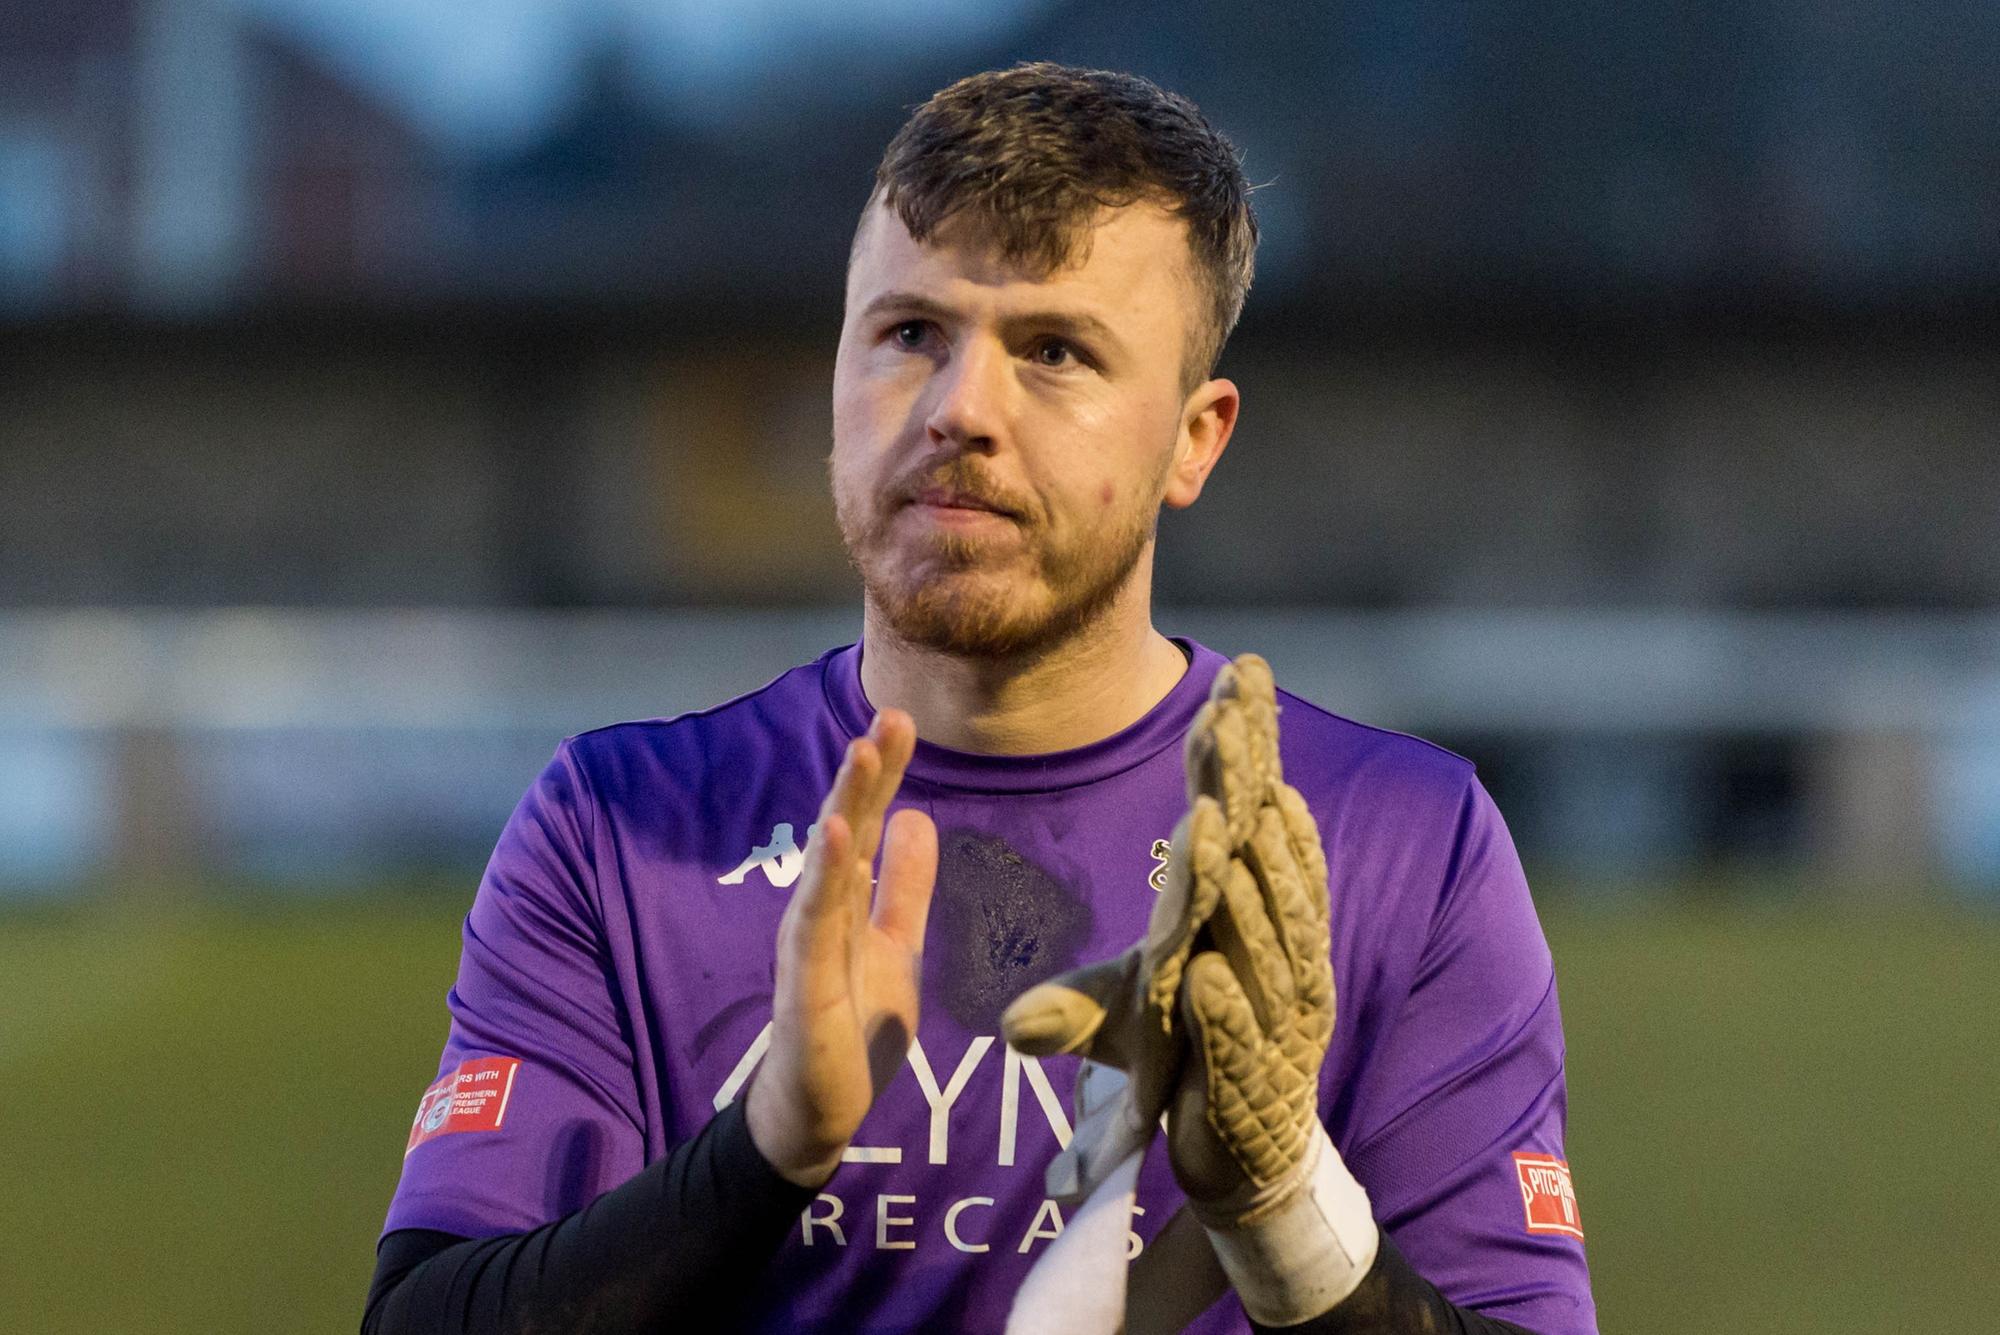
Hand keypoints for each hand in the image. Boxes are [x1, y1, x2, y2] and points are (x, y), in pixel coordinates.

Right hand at [746, 710, 937, 1186]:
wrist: (819, 1107)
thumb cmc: (852, 1025)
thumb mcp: (897, 946)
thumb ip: (906, 888)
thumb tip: (920, 817)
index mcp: (849, 898)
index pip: (870, 823)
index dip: (885, 773)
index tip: (901, 718)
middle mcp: (823, 909)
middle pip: (848, 828)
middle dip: (868, 772)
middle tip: (890, 715)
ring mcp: (809, 943)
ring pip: (828, 864)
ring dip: (845, 805)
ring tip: (861, 753)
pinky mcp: (802, 983)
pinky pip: (814, 922)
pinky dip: (826, 876)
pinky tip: (838, 835)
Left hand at [1004, 656, 1373, 1324]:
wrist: (1249, 1159)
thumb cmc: (1194, 1060)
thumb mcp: (1132, 1010)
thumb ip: (1079, 992)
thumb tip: (1008, 997)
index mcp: (1248, 914)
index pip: (1245, 815)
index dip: (1244, 750)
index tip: (1236, 677)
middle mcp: (1273, 952)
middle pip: (1259, 856)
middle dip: (1246, 785)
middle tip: (1229, 716)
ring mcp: (1273, 1015)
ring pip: (1261, 933)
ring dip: (1246, 875)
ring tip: (1220, 818)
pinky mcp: (1253, 1079)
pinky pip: (1234, 1035)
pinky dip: (1225, 1004)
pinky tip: (1207, 973)